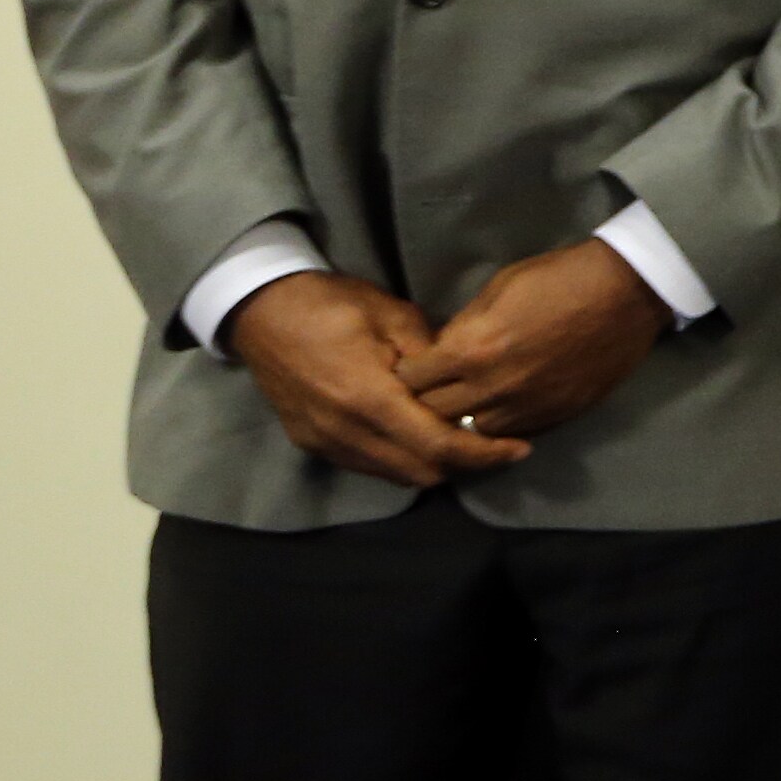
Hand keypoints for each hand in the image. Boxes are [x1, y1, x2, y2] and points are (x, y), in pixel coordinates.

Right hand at [221, 271, 528, 489]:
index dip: (483, 453)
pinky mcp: (312, 444)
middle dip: (463, 464)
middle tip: (494, 442)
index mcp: (370, 398)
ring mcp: (325, 443)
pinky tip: (418, 436)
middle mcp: (346, 432)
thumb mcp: (395, 316)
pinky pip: (368, 466)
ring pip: (394, 475)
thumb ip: (433, 358)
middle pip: (420, 471)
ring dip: (431, 465)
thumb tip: (467, 384)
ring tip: (461, 439)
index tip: (519, 449)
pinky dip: (399, 460)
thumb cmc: (333, 304)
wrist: (261, 312)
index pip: (438, 445)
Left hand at [398, 240, 673, 443]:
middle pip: (435, 412)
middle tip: (439, 383)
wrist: (628, 292)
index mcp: (472, 349)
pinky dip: (502, 420)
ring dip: (467, 414)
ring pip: (471, 430)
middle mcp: (493, 387)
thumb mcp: (499, 287)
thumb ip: (464, 325)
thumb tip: (443, 350)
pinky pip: (512, 431)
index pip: (412, 379)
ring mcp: (526, 407)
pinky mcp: (555, 416)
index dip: (411, 369)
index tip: (419, 362)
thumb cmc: (560, 277)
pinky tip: (506, 400)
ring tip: (473, 396)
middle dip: (430, 396)